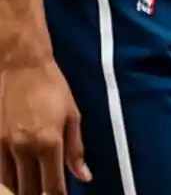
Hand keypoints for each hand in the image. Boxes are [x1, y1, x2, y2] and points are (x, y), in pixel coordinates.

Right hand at [0, 59, 90, 194]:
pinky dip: (5, 180)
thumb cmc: (52, 88)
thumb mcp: (72, 116)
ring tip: (31, 190)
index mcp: (49, 143)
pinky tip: (13, 181)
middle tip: (47, 193)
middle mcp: (23, 149)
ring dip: (20, 191)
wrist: (20, 66)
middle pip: (28, 190)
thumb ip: (76, 150)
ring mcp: (3, 146)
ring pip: (9, 185)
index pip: (53, 185)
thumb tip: (84, 176)